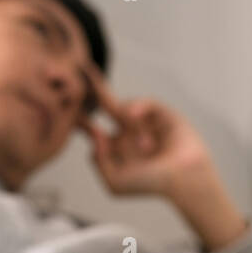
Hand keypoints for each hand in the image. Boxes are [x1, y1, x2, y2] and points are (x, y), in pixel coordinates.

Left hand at [78, 61, 217, 199]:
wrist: (183, 178)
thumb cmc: (151, 184)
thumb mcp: (115, 183)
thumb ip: (98, 163)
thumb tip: (96, 136)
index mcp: (115, 146)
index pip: (92, 126)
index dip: (80, 116)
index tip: (68, 107)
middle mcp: (127, 130)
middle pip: (105, 104)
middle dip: (93, 87)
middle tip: (83, 69)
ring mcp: (144, 120)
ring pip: (124, 107)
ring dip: (130, 125)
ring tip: (146, 147)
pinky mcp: (161, 112)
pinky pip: (144, 102)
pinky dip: (138, 106)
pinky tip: (134, 116)